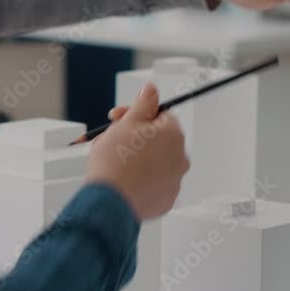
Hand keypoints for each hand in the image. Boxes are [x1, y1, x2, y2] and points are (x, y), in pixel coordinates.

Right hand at [86, 83, 189, 221]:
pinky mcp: (166, 200)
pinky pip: (154, 183)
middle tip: (114, 139)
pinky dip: (141, 179)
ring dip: (139, 157)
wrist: (109, 201)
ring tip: (115, 161)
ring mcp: (175, 181)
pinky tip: (124, 178)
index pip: (160, 115)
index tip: (119, 119)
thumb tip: (151, 89)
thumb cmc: (115, 161)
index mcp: (173, 134)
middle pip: (158, 138)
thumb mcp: (126, 123)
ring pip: (156, 161)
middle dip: (136, 137)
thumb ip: (143, 104)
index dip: (137, 116)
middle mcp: (180, 157)